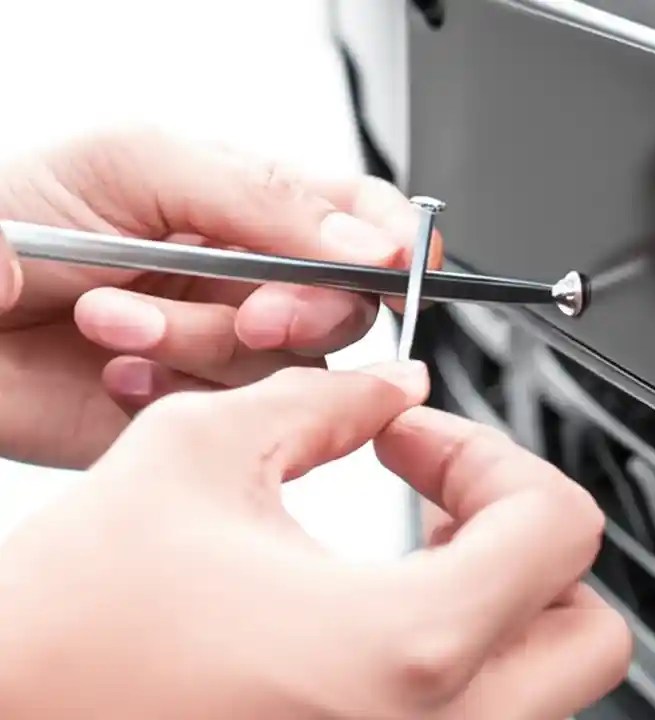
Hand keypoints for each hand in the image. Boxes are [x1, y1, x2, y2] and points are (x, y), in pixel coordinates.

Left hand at [0, 127, 442, 467]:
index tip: (396, 266)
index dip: (400, 244)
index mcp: (251, 204)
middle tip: (247, 308)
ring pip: (292, 368)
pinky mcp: (194, 414)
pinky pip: (238, 420)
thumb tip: (371, 248)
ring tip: (111, 321)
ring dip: (201, 346)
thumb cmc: (14, 211)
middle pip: (347, 306)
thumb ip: (264, 197)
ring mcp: (225, 349)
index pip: (365, 220)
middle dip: (300, 308)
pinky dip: (175, 397)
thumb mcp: (142, 164)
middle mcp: (251, 277)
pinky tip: (114, 373)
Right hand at [0, 363, 629, 718]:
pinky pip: (478, 719)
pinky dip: (461, 656)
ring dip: (504, 599)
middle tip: (442, 496)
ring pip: (545, 686)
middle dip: (528, 541)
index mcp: (405, 648)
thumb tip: (394, 390)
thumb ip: (326, 404)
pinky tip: (371, 611)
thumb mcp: (198, 455)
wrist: (1, 715)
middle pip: (592, 632)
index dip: (492, 456)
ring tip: (407, 546)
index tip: (417, 442)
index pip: (562, 531)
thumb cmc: (62, 624)